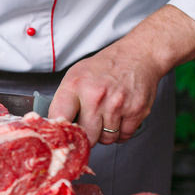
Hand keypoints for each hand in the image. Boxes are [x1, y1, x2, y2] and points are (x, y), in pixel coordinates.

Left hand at [47, 4, 194, 146]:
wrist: (138, 54)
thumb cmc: (106, 66)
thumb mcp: (76, 75)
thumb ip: (64, 100)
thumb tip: (55, 126)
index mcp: (75, 86)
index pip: (58, 120)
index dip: (61, 132)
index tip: (64, 136)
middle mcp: (95, 96)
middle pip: (85, 138)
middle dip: (87, 136)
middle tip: (90, 124)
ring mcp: (116, 105)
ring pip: (106, 140)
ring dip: (106, 133)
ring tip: (107, 115)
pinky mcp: (136, 111)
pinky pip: (123, 137)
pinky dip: (121, 131)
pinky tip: (120, 116)